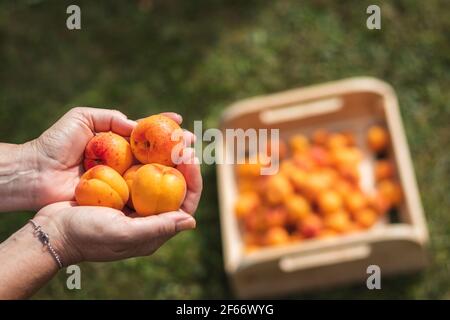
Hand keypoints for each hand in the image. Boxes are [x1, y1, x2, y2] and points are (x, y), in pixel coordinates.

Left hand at [25, 107, 193, 209]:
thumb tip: (137, 125)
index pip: (146, 131)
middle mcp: (123, 160)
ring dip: (174, 165)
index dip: (164, 125)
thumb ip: (111, 118)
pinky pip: (142, 191)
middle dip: (176, 145)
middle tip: (191, 142)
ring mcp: (122, 179)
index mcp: (116, 141)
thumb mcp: (82, 118)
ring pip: (154, 171)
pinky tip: (174, 179)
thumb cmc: (55, 143)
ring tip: (189, 156)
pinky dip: (160, 186)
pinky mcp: (118, 197)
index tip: (179, 119)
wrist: (36, 173)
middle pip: (156, 152)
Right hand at [34, 147, 201, 263]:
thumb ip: (158, 227)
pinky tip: (145, 141)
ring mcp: (132, 202)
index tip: (191, 157)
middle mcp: (146, 216)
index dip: (193, 180)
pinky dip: (143, 156)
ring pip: (156, 176)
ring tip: (172, 136)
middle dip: (181, 163)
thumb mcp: (124, 233)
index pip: (184, 203)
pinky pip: (136, 171)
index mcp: (153, 229)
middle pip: (173, 186)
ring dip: (165, 156)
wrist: (50, 230)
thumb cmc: (87, 235)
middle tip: (186, 140)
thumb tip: (191, 220)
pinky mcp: (117, 191)